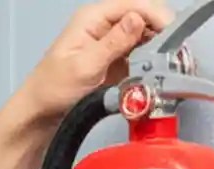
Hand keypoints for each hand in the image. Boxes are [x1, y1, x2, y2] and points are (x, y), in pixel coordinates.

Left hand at [19, 0, 175, 121]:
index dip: (157, 16)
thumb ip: (113, 43)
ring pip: (146, 36)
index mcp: (92, 18)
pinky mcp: (115, 60)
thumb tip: (137, 20)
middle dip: (162, 33)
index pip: (134, 4)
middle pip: (144, 18)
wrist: (40, 113)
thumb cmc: (50, 89)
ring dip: (158, 49)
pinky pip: (141, 54)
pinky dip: (150, 63)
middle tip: (173, 55)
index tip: (173, 35)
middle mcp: (103, 25)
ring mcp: (110, 42)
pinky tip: (153, 74)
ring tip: (165, 66)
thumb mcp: (83, 66)